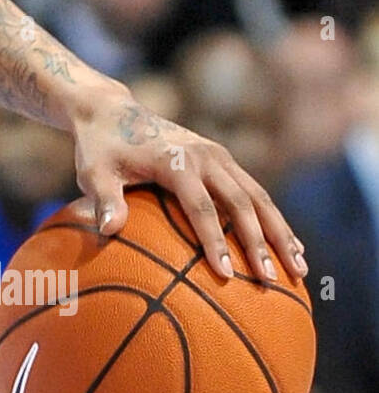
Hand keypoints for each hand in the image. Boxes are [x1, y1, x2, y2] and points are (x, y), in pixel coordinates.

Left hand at [70, 82, 307, 284]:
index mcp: (176, 160)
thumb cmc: (99, 148)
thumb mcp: (93, 172)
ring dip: (280, 232)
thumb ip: (104, 199)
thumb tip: (108, 230)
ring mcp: (218, 156)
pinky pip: (254, 191)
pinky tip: (290, 246)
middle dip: (260, 242)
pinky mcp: (223, 160)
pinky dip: (273, 219)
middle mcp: (205, 156)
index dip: (214, 241)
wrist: (112, 111)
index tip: (226, 275)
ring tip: (298, 269)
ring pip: (258, 197)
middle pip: (242, 203)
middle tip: (270, 281)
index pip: (201, 207)